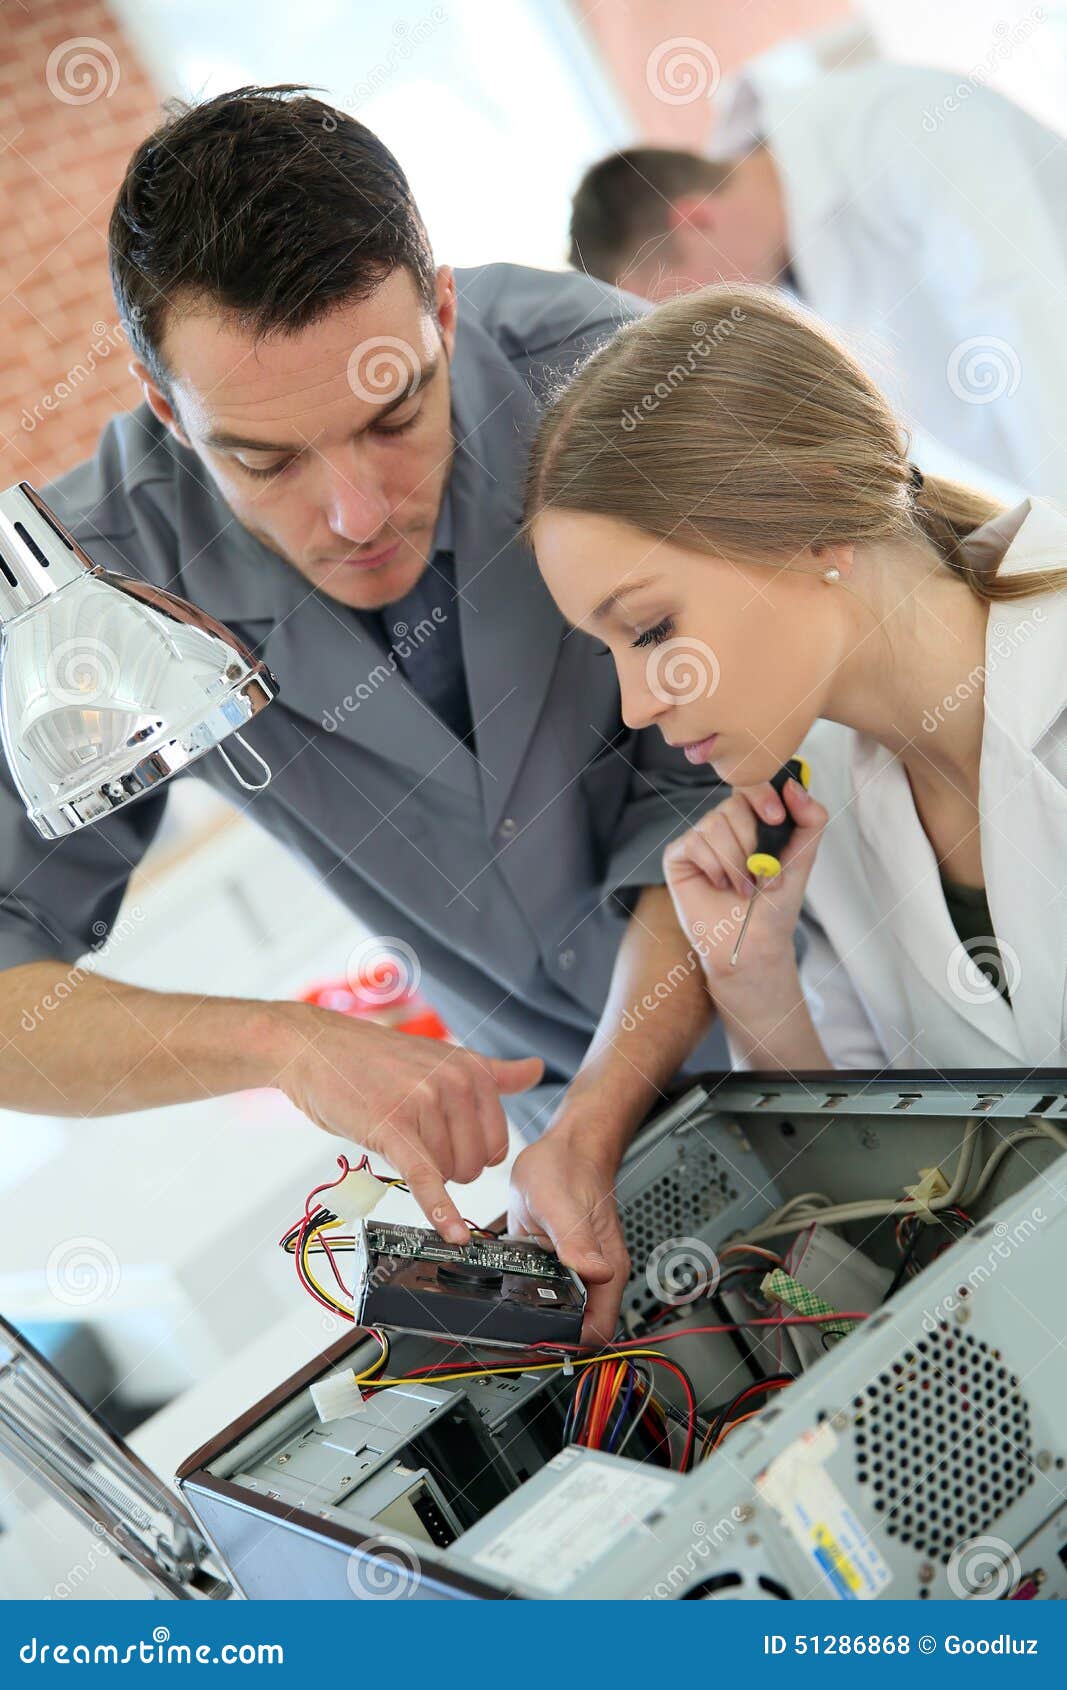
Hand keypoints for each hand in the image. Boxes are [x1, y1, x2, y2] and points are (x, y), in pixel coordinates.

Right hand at [278, 1007, 543, 1241]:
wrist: (317, 1049)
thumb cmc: (378, 1060)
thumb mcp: (443, 1058)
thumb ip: (495, 1072)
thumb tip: (538, 1070)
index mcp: (473, 1070)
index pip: (497, 1145)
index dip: (471, 1155)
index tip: (445, 1144)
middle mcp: (455, 1083)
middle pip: (476, 1164)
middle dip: (448, 1166)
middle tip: (416, 1141)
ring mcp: (426, 1104)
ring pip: (448, 1172)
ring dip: (424, 1169)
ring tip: (398, 1137)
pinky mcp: (394, 1128)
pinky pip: (426, 1178)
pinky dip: (440, 1211)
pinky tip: (453, 1235)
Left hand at [507, 1124, 629, 1347]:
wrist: (564, 1147)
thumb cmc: (571, 1168)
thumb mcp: (562, 1204)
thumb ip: (576, 1239)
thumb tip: (597, 1273)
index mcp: (606, 1268)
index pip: (597, 1330)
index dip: (571, 1346)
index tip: (538, 1345)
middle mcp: (591, 1275)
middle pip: (575, 1329)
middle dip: (545, 1339)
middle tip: (508, 1340)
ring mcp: (571, 1270)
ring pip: (556, 1313)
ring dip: (531, 1321)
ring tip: (499, 1324)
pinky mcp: (552, 1262)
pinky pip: (540, 1291)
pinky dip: (522, 1298)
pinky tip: (500, 1295)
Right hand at [663, 776, 826, 986]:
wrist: (752, 945)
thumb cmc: (775, 906)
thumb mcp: (802, 860)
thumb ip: (810, 821)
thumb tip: (794, 786)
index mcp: (752, 819)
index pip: (752, 786)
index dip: (762, 794)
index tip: (776, 818)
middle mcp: (723, 823)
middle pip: (734, 806)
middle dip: (753, 845)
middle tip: (759, 876)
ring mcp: (699, 838)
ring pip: (715, 825)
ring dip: (735, 863)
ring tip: (742, 887)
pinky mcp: (678, 855)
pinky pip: (694, 843)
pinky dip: (714, 867)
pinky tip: (719, 886)